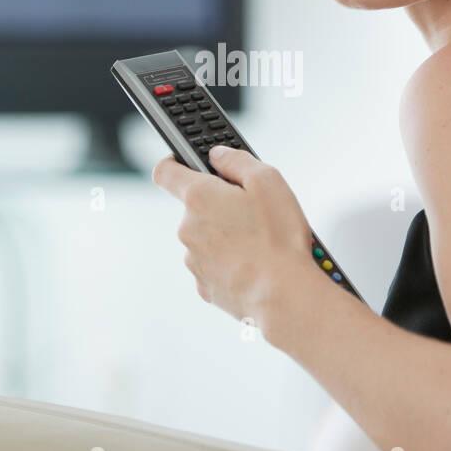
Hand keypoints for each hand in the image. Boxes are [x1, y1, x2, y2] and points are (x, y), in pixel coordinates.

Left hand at [151, 145, 313, 330]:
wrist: (284, 295)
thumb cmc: (279, 238)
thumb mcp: (268, 181)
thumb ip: (237, 161)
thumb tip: (218, 155)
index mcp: (199, 197)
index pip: (166, 171)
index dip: (175, 162)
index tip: (188, 163)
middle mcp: (188, 228)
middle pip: (195, 208)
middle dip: (219, 206)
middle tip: (252, 212)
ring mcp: (194, 260)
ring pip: (205, 238)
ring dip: (225, 236)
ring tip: (259, 243)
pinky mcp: (205, 286)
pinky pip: (213, 266)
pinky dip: (230, 263)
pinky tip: (254, 265)